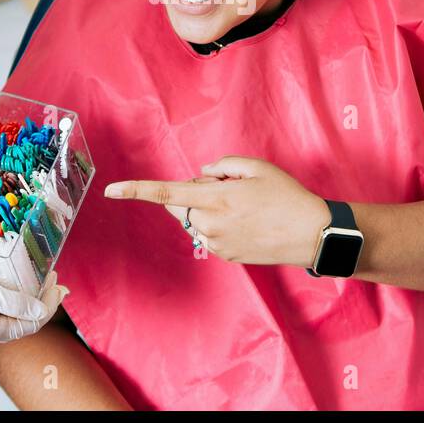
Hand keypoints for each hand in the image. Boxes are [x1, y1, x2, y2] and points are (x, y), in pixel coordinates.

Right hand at [0, 264, 66, 351]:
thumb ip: (15, 300)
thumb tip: (42, 309)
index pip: (33, 323)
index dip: (50, 304)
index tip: (60, 284)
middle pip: (23, 324)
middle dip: (41, 302)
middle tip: (53, 280)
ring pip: (10, 322)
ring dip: (26, 303)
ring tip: (37, 282)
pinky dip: (10, 306)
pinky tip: (13, 291)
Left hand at [104, 157, 329, 266]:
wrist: (312, 235)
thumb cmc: (287, 197)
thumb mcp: (257, 168)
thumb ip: (222, 165)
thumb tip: (201, 174)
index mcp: (215, 199)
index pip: (165, 193)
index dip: (136, 190)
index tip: (111, 190)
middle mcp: (210, 224)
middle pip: (185, 203)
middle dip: (199, 192)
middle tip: (235, 189)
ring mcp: (217, 244)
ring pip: (198, 219)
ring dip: (212, 209)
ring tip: (248, 209)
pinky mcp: (226, 256)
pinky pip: (212, 233)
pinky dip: (223, 225)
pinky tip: (250, 224)